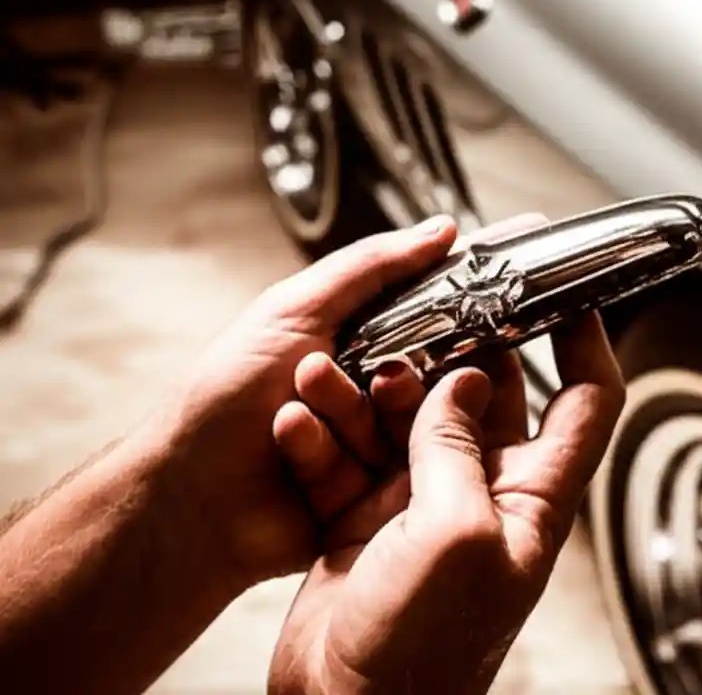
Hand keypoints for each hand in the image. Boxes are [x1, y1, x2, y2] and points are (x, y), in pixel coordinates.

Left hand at [141, 216, 458, 583]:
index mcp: (355, 347)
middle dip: (399, 381)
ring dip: (360, 421)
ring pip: (411, 432)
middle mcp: (370, 398)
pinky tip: (307, 455)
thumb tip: (441, 230)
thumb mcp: (293, 310)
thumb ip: (370, 267)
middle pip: (429, 382)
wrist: (185, 500)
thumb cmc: (223, 400)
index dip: (454, 322)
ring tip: (305, 416)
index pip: (429, 327)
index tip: (481, 317)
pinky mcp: (370, 505)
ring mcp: (371, 453)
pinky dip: (347, 462)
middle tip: (376, 379)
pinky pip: (393, 482)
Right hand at [267, 317, 624, 693]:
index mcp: (531, 497)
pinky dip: (322, 438)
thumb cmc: (422, 651)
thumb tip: (461, 384)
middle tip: (407, 319)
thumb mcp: (455, 533)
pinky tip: (297, 424)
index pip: (584, 403)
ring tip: (324, 375)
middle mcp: (483, 493)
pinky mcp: (367, 519)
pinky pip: (347, 457)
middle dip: (445, 354)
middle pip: (481, 396)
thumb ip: (458, 448)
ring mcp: (423, 504)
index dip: (585, 344)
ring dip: (363, 394)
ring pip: (401, 419)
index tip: (568, 294)